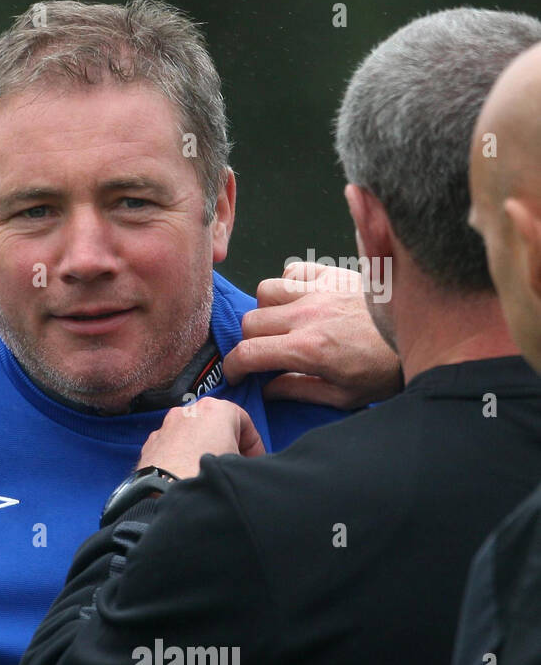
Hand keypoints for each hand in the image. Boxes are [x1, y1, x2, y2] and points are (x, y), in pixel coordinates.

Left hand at [138, 396, 264, 479]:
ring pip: (192, 434)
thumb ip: (249, 459)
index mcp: (215, 409)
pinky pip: (173, 446)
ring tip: (209, 472)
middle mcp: (187, 411)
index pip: (244, 422)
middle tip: (233, 466)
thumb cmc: (207, 476)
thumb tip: (244, 465)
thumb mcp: (242, 465)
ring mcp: (166, 426)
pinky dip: (182, 456)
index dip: (254, 445)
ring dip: (203, 449)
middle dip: (226, 444)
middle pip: (216, 425)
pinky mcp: (152, 443)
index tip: (254, 460)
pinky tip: (187, 475)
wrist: (168, 495)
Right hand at [223, 260, 401, 407]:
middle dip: (250, 341)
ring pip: (265, 290)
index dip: (234, 367)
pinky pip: (294, 269)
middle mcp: (308, 315)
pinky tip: (301, 299)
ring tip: (281, 323)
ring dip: (266, 309)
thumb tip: (268, 388)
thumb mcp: (343, 395)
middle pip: (250, 321)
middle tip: (265, 353)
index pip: (248, 354)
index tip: (238, 375)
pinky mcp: (334, 274)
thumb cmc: (387, 369)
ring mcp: (320, 290)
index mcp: (308, 349)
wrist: (431, 332)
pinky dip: (290, 283)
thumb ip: (298, 390)